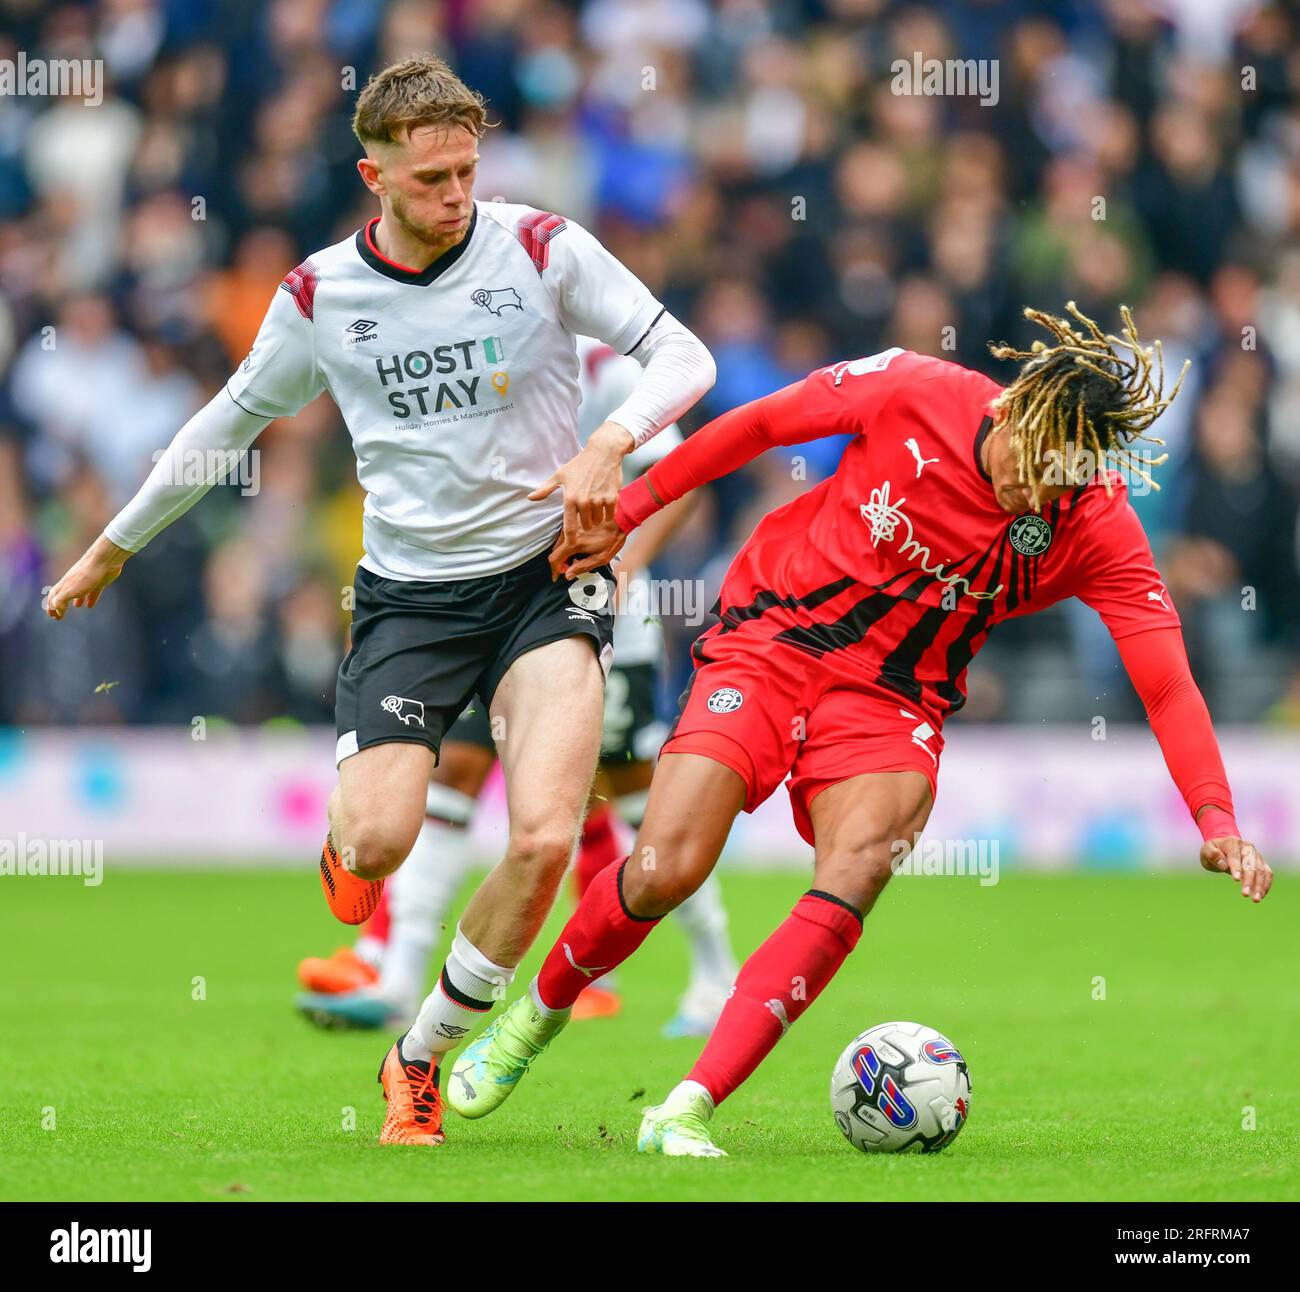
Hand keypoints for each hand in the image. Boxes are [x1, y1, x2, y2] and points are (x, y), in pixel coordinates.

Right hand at [45, 534, 130, 619]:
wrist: (104, 560)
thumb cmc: (86, 575)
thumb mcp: (70, 590)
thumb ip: (60, 600)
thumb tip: (57, 610)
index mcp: (64, 584)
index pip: (53, 597)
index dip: (51, 607)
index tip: (53, 617)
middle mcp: (73, 582)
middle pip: (63, 594)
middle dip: (60, 605)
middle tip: (59, 615)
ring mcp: (86, 581)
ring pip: (78, 592)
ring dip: (76, 600)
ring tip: (76, 607)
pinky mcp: (99, 581)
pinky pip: (93, 592)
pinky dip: (90, 599)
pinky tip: (90, 605)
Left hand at [529, 421, 632, 549]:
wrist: (604, 453)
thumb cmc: (580, 464)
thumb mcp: (560, 475)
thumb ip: (545, 489)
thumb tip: (530, 498)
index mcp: (570, 499)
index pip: (569, 527)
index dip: (570, 539)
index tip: (571, 545)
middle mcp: (584, 502)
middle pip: (585, 526)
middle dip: (586, 521)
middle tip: (586, 510)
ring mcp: (599, 501)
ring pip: (598, 521)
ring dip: (597, 516)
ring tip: (595, 503)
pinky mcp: (612, 498)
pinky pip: (609, 515)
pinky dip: (608, 512)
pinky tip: (605, 502)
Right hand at [548, 514, 625, 580]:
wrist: (620, 516)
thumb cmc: (614, 535)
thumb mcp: (602, 557)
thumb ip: (584, 566)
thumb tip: (569, 574)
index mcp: (575, 543)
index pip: (555, 559)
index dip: (555, 570)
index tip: (559, 574)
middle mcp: (570, 532)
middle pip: (555, 551)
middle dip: (559, 562)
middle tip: (568, 567)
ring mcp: (571, 524)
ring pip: (559, 542)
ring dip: (563, 551)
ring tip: (574, 558)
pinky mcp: (575, 520)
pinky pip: (565, 534)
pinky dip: (567, 542)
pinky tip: (577, 546)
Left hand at [1200, 836, 1272, 902]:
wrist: (1223, 847)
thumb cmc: (1213, 851)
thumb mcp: (1206, 850)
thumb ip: (1212, 855)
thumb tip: (1223, 864)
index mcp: (1232, 842)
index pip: (1235, 856)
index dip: (1236, 867)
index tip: (1236, 879)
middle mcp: (1247, 847)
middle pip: (1251, 864)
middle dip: (1249, 880)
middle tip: (1245, 894)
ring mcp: (1256, 854)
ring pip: (1261, 870)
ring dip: (1260, 885)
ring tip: (1256, 899)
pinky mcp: (1262, 862)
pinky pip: (1268, 873)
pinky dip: (1266, 885)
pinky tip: (1261, 896)